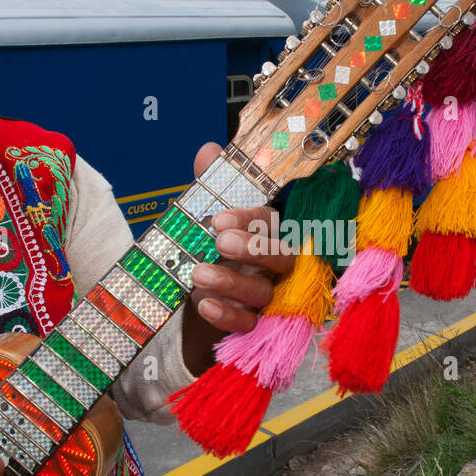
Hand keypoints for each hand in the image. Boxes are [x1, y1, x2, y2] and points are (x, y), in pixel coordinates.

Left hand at [181, 143, 295, 371]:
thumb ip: (209, 188)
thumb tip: (209, 150)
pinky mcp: (252, 325)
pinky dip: (227, 315)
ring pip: (262, 292)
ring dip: (231, 281)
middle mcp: (274, 266)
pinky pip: (248, 324)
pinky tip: (203, 305)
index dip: (249, 220)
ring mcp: (267, 297)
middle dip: (252, 248)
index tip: (218, 218)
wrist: (195, 299)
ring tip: (197, 273)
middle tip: (218, 241)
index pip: (271, 222)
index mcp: (267, 234)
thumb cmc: (211, 251)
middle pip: (280, 257)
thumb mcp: (205, 218)